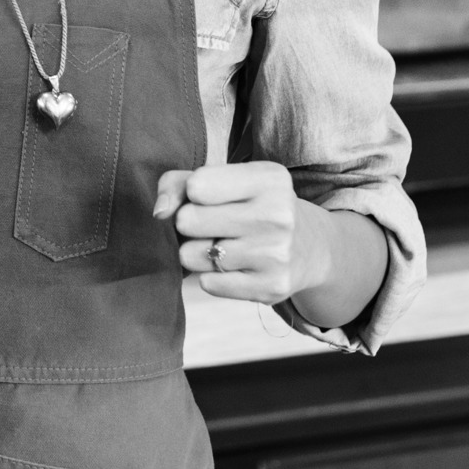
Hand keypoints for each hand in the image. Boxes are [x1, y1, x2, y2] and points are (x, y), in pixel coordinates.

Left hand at [155, 161, 323, 305]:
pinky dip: (210, 276)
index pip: (196, 186)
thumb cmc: (249, 204)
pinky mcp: (271, 289)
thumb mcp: (222, 179)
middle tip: (214, 223)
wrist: (308, 246)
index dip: (193, 193)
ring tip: (223, 244)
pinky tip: (233, 265)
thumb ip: (177, 183)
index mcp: (269, 179)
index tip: (210, 196)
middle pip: (188, 221)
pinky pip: (208, 284)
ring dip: (197, 251)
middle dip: (190, 223)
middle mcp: (278, 216)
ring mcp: (277, 256)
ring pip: (191, 255)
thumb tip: (159, 212)